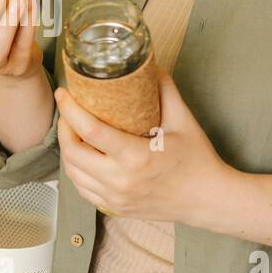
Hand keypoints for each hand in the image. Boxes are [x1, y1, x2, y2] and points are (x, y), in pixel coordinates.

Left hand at [55, 64, 236, 225]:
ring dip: (66, 149)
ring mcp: (116, 197)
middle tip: (68, 111)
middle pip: (72, 152)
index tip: (64, 93)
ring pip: (73, 173)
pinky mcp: (115, 207)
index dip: (69, 109)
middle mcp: (120, 180)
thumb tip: (149, 65)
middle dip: (63, 128)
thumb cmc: (198, 160)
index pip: (89, 130)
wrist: (208, 200)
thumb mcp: (183, 121)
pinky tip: (82, 156)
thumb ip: (165, 90)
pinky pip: (82, 189)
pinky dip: (76, 170)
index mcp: (136, 157)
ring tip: (72, 131)